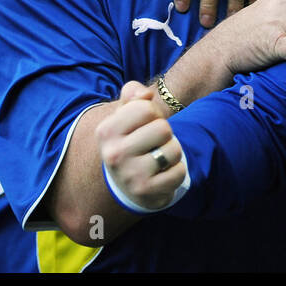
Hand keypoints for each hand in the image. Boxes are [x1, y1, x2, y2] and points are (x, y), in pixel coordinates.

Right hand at [98, 81, 186, 210]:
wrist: (126, 184)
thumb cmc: (130, 139)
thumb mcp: (124, 114)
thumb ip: (132, 93)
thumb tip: (145, 95)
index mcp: (106, 131)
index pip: (146, 108)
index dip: (153, 114)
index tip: (144, 125)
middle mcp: (113, 154)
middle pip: (163, 128)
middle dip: (165, 134)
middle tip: (154, 144)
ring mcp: (129, 175)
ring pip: (174, 150)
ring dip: (172, 152)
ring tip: (159, 158)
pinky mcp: (146, 191)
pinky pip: (179, 172)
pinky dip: (177, 171)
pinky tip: (163, 174)